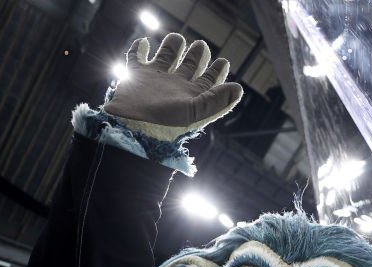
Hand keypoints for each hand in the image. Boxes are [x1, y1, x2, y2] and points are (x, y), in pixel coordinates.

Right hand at [103, 33, 243, 139]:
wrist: (133, 124)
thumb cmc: (165, 120)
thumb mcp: (195, 110)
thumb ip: (216, 100)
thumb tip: (238, 89)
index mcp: (190, 94)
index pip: (208, 80)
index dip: (217, 71)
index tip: (224, 62)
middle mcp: (174, 85)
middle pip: (188, 66)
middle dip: (196, 55)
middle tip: (201, 45)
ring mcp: (155, 79)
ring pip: (165, 57)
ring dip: (172, 47)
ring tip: (177, 37)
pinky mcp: (136, 75)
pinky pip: (136, 57)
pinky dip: (139, 49)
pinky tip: (144, 42)